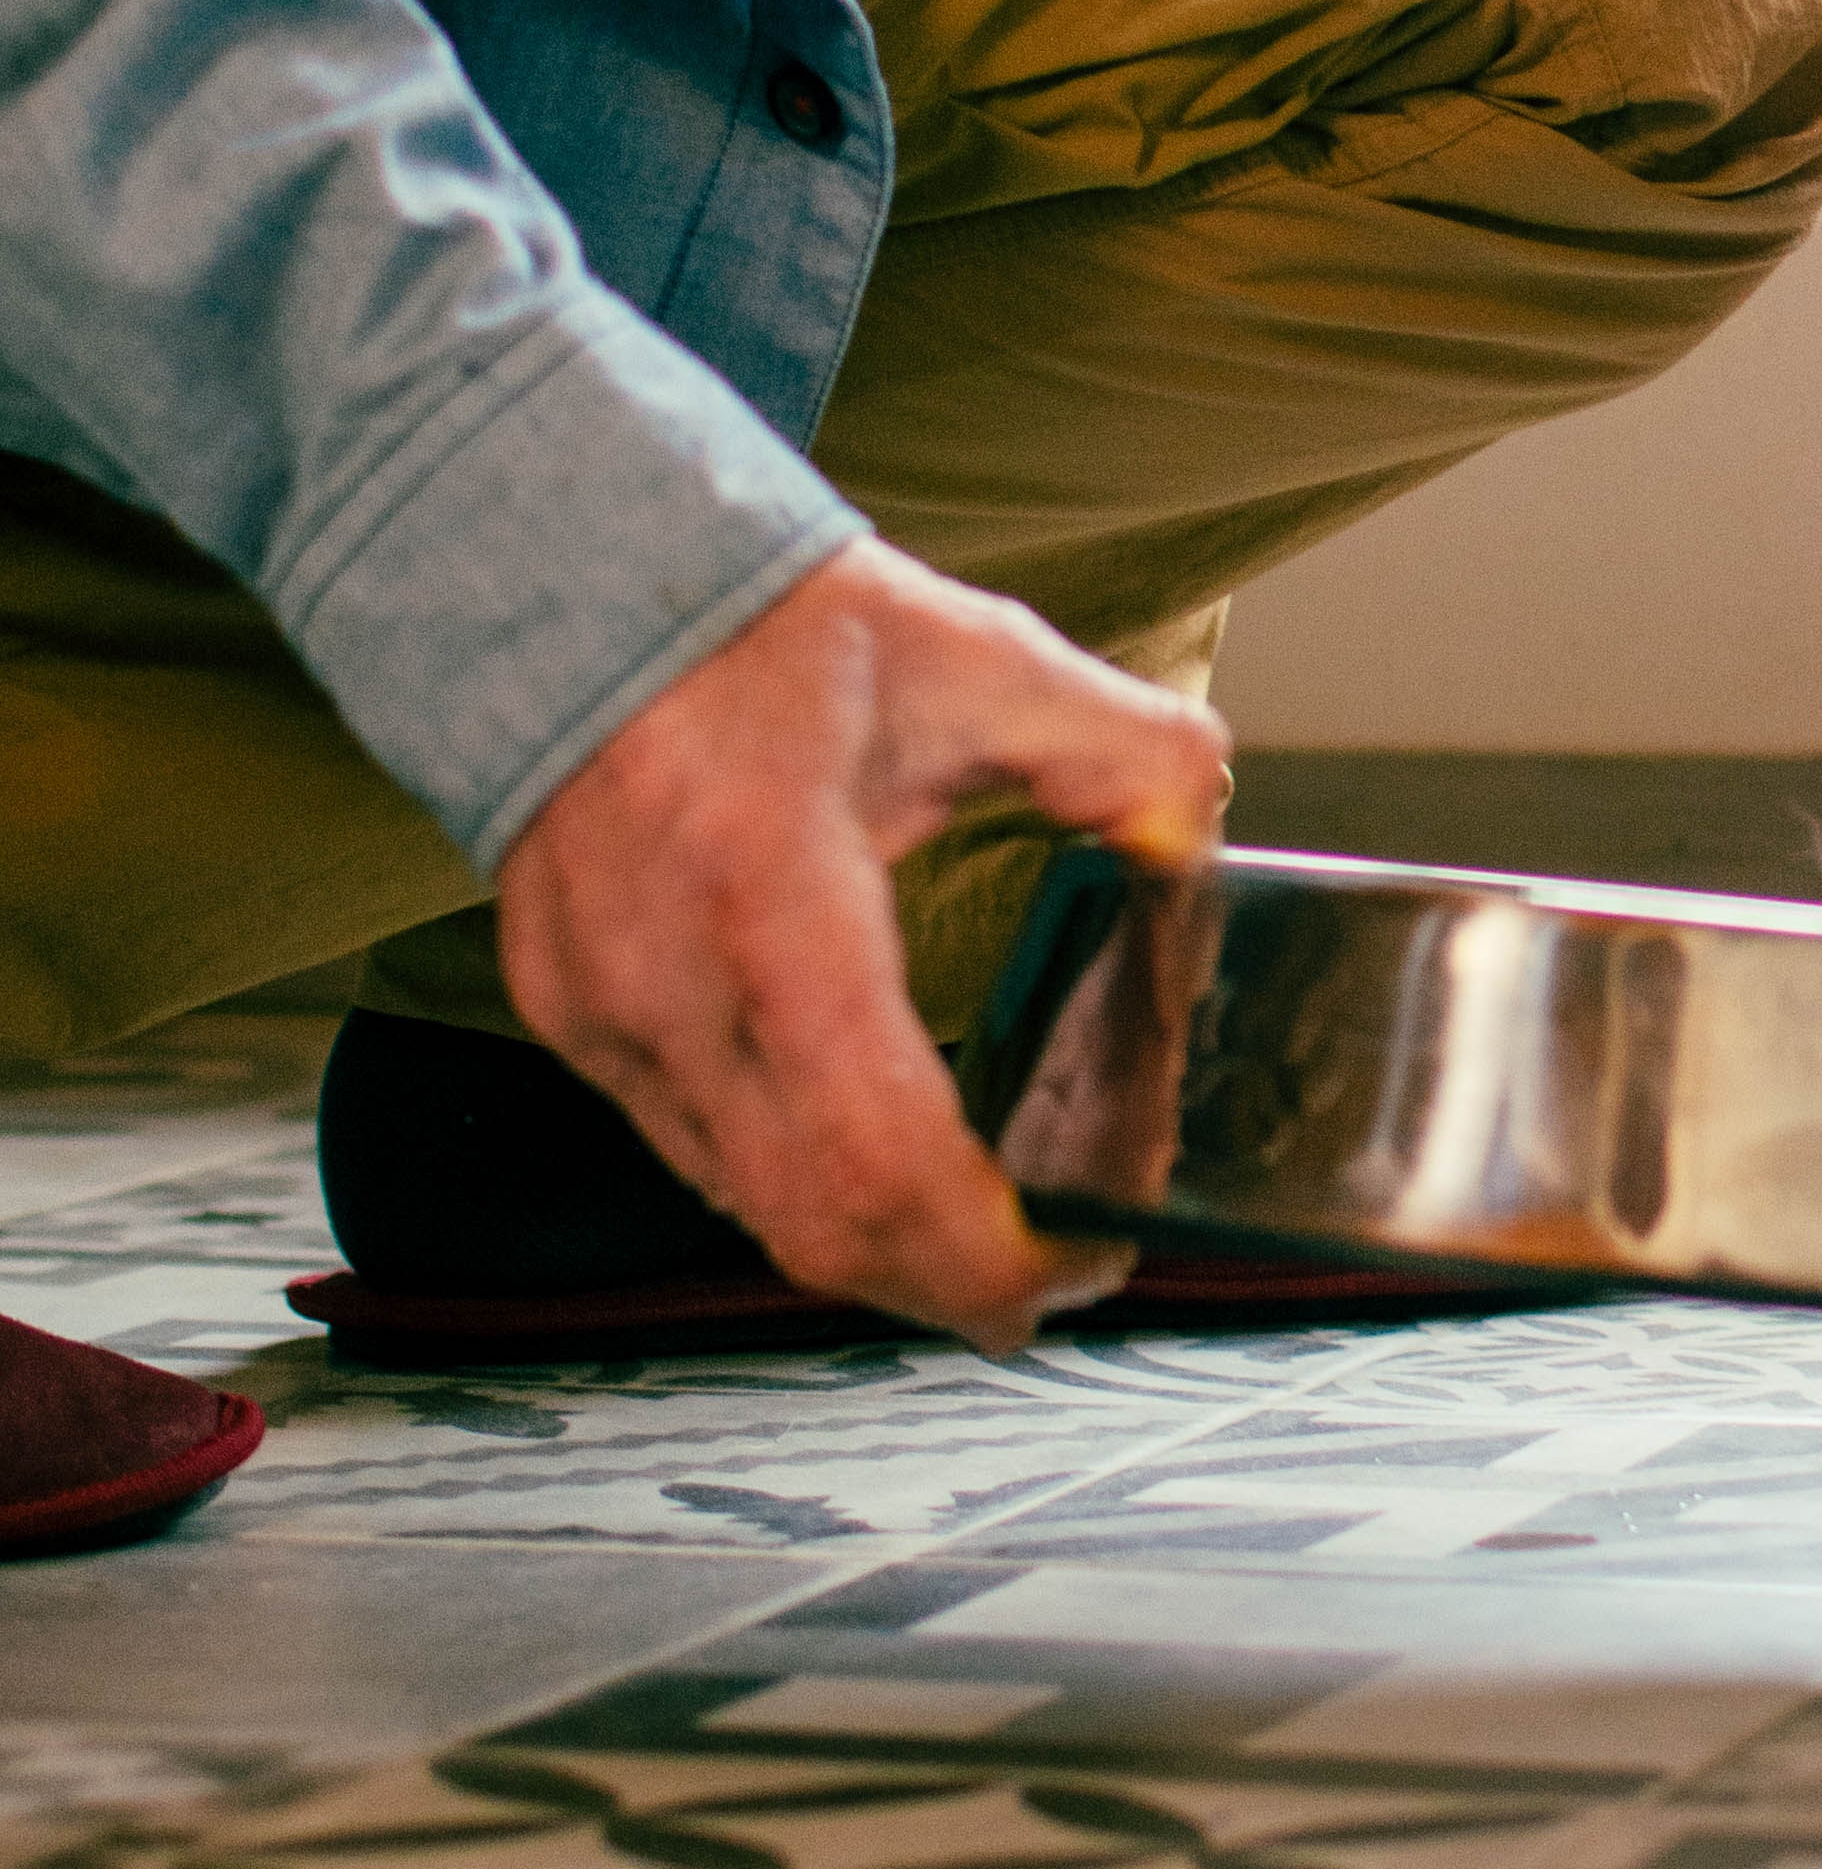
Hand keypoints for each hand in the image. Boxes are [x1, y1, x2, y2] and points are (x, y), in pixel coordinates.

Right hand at [491, 541, 1227, 1351]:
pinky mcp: (570, 1021)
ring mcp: (602, 1012)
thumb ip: (1123, 757)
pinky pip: (694, 1151)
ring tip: (974, 1229)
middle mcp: (666, 979)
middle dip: (944, 1285)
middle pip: (815, 1222)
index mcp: (771, 893)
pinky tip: (866, 1154)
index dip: (980, 1252)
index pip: (876, 1149)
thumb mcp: (978, 659)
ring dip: (871, 1241)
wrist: (582, 583)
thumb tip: (1205, 846)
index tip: (1068, 1271)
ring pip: (750, 1206)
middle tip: (1042, 1286)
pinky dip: (794, 1179)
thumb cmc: (769, 622)